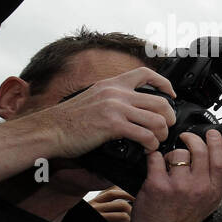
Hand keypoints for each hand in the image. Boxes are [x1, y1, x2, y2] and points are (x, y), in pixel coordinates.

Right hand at [40, 66, 176, 157]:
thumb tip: (133, 106)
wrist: (49, 130)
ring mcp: (115, 108)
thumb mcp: (93, 97)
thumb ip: (113, 98)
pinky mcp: (113, 125)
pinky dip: (151, 144)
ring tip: (156, 142)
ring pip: (157, 120)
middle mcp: (116, 93)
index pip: (145, 73)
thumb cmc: (69, 119)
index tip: (171, 95)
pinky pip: (145, 135)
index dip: (164, 83)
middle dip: (169, 118)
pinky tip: (147, 148)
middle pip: (160, 102)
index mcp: (112, 84)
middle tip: (166, 129)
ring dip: (162, 134)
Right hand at [89, 186, 135, 221]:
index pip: (113, 192)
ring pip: (123, 216)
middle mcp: (95, 208)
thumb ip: (106, 202)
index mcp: (95, 201)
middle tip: (136, 220)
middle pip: (122, 205)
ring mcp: (98, 219)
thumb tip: (127, 197)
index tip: (137, 198)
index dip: (128, 194)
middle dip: (133, 212)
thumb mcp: (93, 209)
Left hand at [128, 130, 221, 221]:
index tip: (212, 134)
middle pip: (200, 150)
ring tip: (168, 164)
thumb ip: (219, 184)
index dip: (217, 143)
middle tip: (185, 137)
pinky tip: (154, 164)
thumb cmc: (183, 219)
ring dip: (171, 154)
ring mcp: (178, 186)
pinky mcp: (157, 185)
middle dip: (192, 138)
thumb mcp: (210, 204)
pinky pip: (156, 158)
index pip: (221, 160)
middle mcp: (199, 188)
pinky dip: (153, 157)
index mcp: (214, 192)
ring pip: (178, 153)